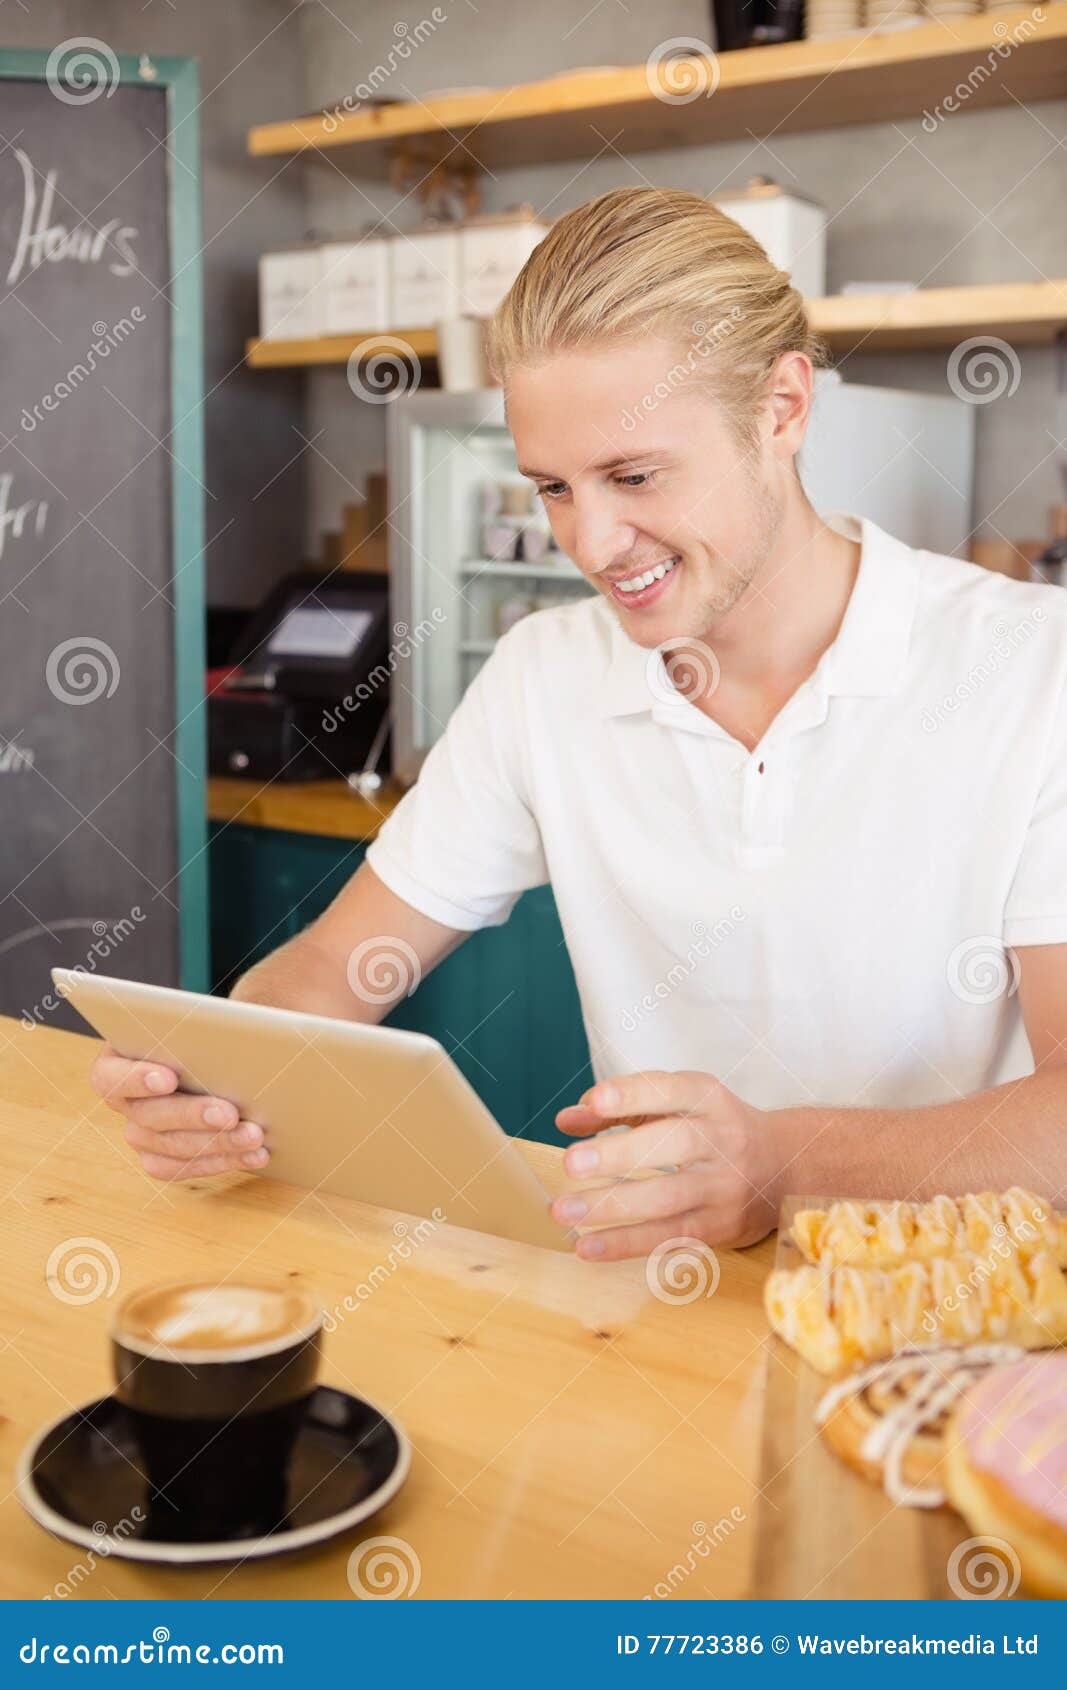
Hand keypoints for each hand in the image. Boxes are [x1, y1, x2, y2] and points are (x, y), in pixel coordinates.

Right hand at [88, 1042, 270, 1181]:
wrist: (216, 1060)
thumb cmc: (202, 1034)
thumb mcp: (196, 1024)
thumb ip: (200, 1029)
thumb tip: (237, 1033)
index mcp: (116, 1062)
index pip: (110, 1076)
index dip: (137, 1079)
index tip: (169, 1078)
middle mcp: (125, 1103)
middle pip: (150, 1115)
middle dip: (194, 1115)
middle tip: (230, 1113)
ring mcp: (141, 1135)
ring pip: (172, 1147)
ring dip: (218, 1143)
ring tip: (254, 1135)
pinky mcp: (161, 1159)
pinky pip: (187, 1168)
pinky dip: (224, 1161)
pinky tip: (255, 1154)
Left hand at [552, 1069, 781, 1260]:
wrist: (785, 1167)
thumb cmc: (714, 1129)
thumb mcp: (679, 1104)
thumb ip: (623, 1108)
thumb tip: (567, 1119)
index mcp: (709, 1099)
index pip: (671, 1090)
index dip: (633, 1095)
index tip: (596, 1101)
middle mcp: (722, 1139)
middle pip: (672, 1145)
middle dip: (619, 1154)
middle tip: (571, 1163)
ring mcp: (723, 1186)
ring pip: (668, 1197)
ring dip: (612, 1205)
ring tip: (564, 1211)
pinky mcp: (720, 1226)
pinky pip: (669, 1236)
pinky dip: (625, 1243)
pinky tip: (588, 1246)